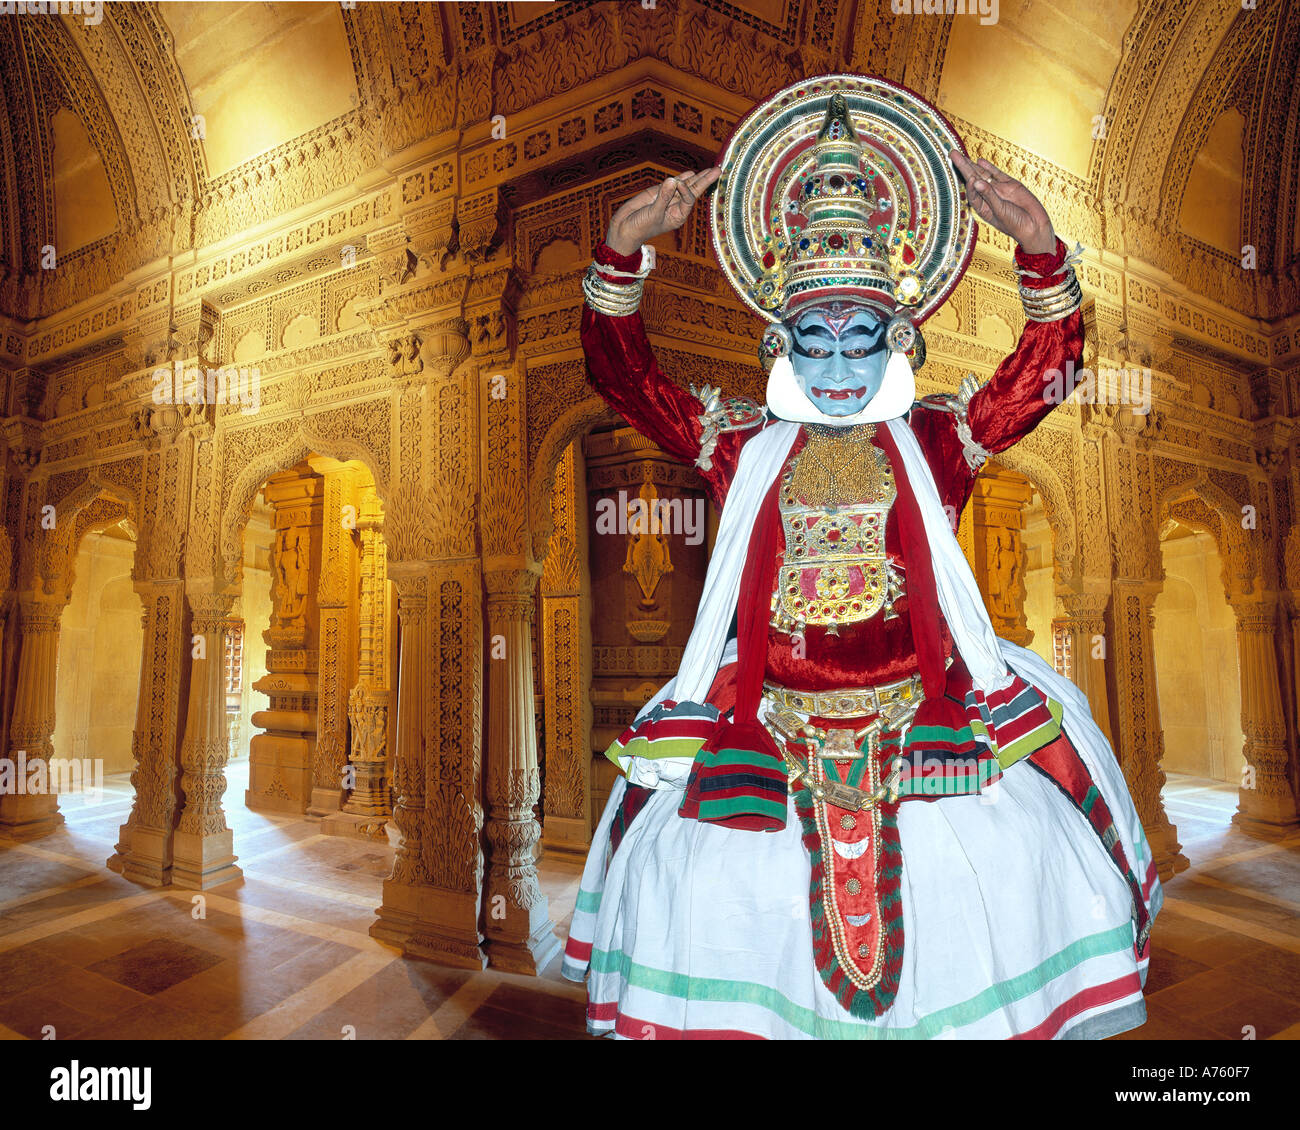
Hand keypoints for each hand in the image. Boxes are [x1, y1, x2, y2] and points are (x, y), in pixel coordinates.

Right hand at [604, 168, 722, 256]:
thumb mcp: (653, 214)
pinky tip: (690, 173)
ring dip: (696, 178)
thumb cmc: (640, 227)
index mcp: (678, 216)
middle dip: (705, 181)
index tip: (677, 183)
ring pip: (685, 186)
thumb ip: (663, 197)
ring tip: (710, 170)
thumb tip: (672, 180)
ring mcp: (667, 199)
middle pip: (693, 191)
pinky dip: (681, 178)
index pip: (688, 199)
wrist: (624, 229)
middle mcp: (675, 207)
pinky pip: (672, 184)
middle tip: (718, 170)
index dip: (686, 189)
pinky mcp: (658, 193)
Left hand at [949, 151, 1055, 255]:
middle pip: (973, 179)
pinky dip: (989, 167)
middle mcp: (988, 197)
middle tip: (952, 154)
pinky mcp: (1010, 184)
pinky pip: (997, 174)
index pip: (972, 193)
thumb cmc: (1015, 224)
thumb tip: (977, 182)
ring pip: (983, 174)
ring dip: (972, 164)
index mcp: (983, 208)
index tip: (970, 177)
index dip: (970, 185)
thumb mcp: (1000, 211)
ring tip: (960, 155)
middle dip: (963, 167)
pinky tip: (979, 161)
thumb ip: (989, 196)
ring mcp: (999, 190)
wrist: (1034, 226)